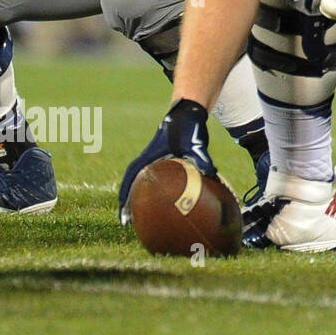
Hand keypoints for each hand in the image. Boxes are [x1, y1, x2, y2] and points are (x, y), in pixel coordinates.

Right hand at [118, 99, 214, 224]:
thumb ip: (202, 158)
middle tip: (126, 221)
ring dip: (136, 196)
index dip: (125, 196)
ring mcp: (153, 159)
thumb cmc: (189, 127)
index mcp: (150, 156)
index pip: (132, 178)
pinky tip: (161, 200)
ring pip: (139, 181)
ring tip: (137, 215)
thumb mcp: (195, 143)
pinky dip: (151, 189)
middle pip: (131, 183)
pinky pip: (152, 177)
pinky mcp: (162, 159)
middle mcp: (148, 159)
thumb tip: (212, 174)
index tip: (123, 214)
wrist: (189, 113)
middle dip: (127, 201)